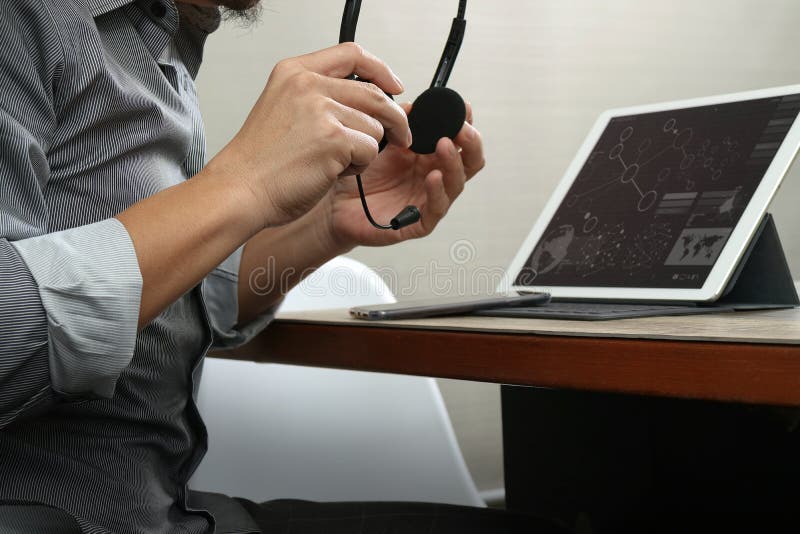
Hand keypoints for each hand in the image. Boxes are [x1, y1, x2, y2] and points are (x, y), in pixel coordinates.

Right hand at [208, 43, 411, 228]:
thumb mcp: (284, 109)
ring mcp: (321, 110)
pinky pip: (369, 151)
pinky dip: (357, 166)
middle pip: (374, 93)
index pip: (352, 54)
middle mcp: (308, 85)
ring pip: (374, 127)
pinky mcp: (334, 139)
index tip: (395, 87)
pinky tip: (331, 172)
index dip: (381, 70)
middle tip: (402, 136)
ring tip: (332, 162)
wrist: (241, 189)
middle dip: (395, 119)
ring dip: (364, 150)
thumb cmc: (261, 161)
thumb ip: (322, 97)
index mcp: (294, 72)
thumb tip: (374, 98)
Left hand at [315, 103, 484, 249]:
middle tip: (462, 128)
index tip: (463, 107)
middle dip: (470, 142)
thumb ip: (397, 125)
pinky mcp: (419, 221)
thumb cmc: (358, 177)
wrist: (335, 205)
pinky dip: (438, 191)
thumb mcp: (378, 143)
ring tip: (445, 144)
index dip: (465, 123)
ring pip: (457, 182)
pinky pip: (437, 207)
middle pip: (469, 160)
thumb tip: (413, 105)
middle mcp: (433, 176)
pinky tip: (433, 177)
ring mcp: (429, 199)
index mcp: (428, 156)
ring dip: (454, 162)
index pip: (459, 138)